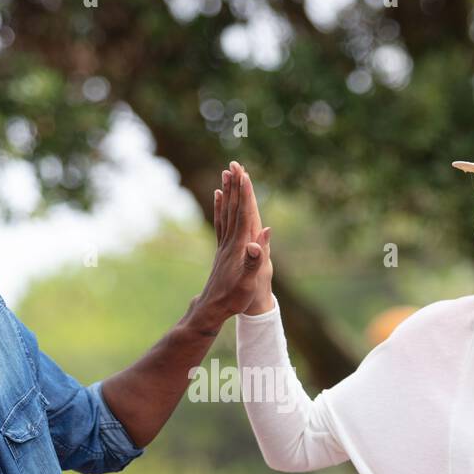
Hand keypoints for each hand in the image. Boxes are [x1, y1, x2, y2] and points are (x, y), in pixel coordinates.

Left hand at [195, 161, 271, 328]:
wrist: (212, 309)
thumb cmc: (233, 298)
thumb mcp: (247, 283)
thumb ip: (254, 261)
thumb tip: (261, 239)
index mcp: (238, 247)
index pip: (242, 216)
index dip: (244, 195)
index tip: (244, 175)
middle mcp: (229, 242)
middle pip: (232, 209)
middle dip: (234, 186)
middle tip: (234, 165)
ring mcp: (223, 245)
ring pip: (225, 212)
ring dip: (227, 192)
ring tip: (226, 173)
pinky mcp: (221, 250)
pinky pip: (220, 222)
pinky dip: (220, 206)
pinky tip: (217, 196)